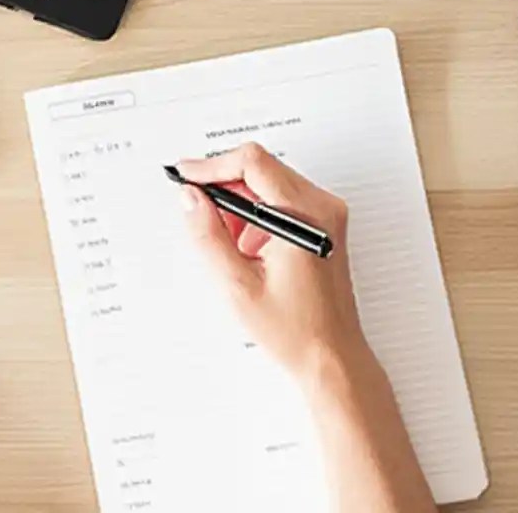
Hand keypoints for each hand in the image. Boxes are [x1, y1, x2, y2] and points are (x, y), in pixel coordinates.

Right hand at [177, 143, 371, 381]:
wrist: (330, 355)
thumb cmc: (297, 329)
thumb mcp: (237, 284)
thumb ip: (208, 235)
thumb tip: (191, 199)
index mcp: (306, 216)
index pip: (252, 163)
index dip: (212, 165)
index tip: (187, 174)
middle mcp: (322, 208)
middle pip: (260, 167)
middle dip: (223, 184)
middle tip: (197, 207)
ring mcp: (325, 215)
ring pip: (267, 182)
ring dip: (238, 203)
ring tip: (228, 243)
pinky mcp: (322, 224)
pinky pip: (279, 199)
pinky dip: (253, 215)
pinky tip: (246, 248)